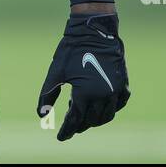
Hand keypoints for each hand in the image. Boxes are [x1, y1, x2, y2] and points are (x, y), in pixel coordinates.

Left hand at [37, 12, 130, 140]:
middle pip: (91, 120)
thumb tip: (41, 115)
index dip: (67, 131)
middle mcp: (102, 95)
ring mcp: (116, 90)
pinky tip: (101, 107)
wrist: (94, 29)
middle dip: (80, 125)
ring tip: (84, 116)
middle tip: (71, 124)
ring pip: (107, 116)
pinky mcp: (124, 83)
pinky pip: (119, 104)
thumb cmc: (72, 49)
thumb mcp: (55, 72)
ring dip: (95, 120)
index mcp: (84, 93)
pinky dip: (110, 109)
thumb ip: (47, 95)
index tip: (61, 137)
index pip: (75, 120)